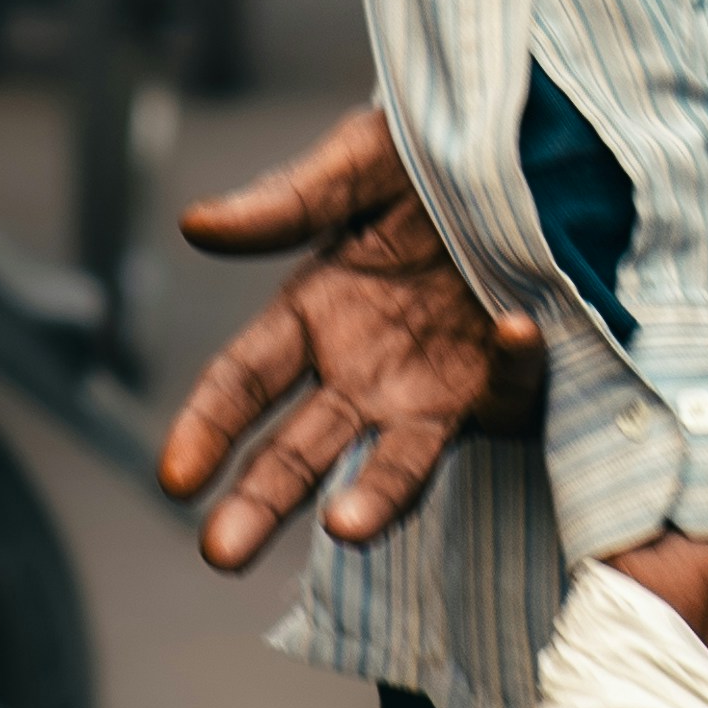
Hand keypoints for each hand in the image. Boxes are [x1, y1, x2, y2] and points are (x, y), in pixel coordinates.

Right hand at [159, 104, 543, 569]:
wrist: (532, 155)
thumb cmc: (429, 161)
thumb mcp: (359, 164)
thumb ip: (288, 201)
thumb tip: (195, 226)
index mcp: (312, 317)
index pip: (242, 385)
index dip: (206, 429)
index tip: (175, 478)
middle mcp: (364, 373)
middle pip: (299, 450)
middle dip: (259, 501)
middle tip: (219, 552)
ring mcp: (436, 393)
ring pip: (397, 464)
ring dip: (372, 497)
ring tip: (345, 528)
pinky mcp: (507, 389)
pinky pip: (512, 391)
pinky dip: (516, 365)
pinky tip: (514, 328)